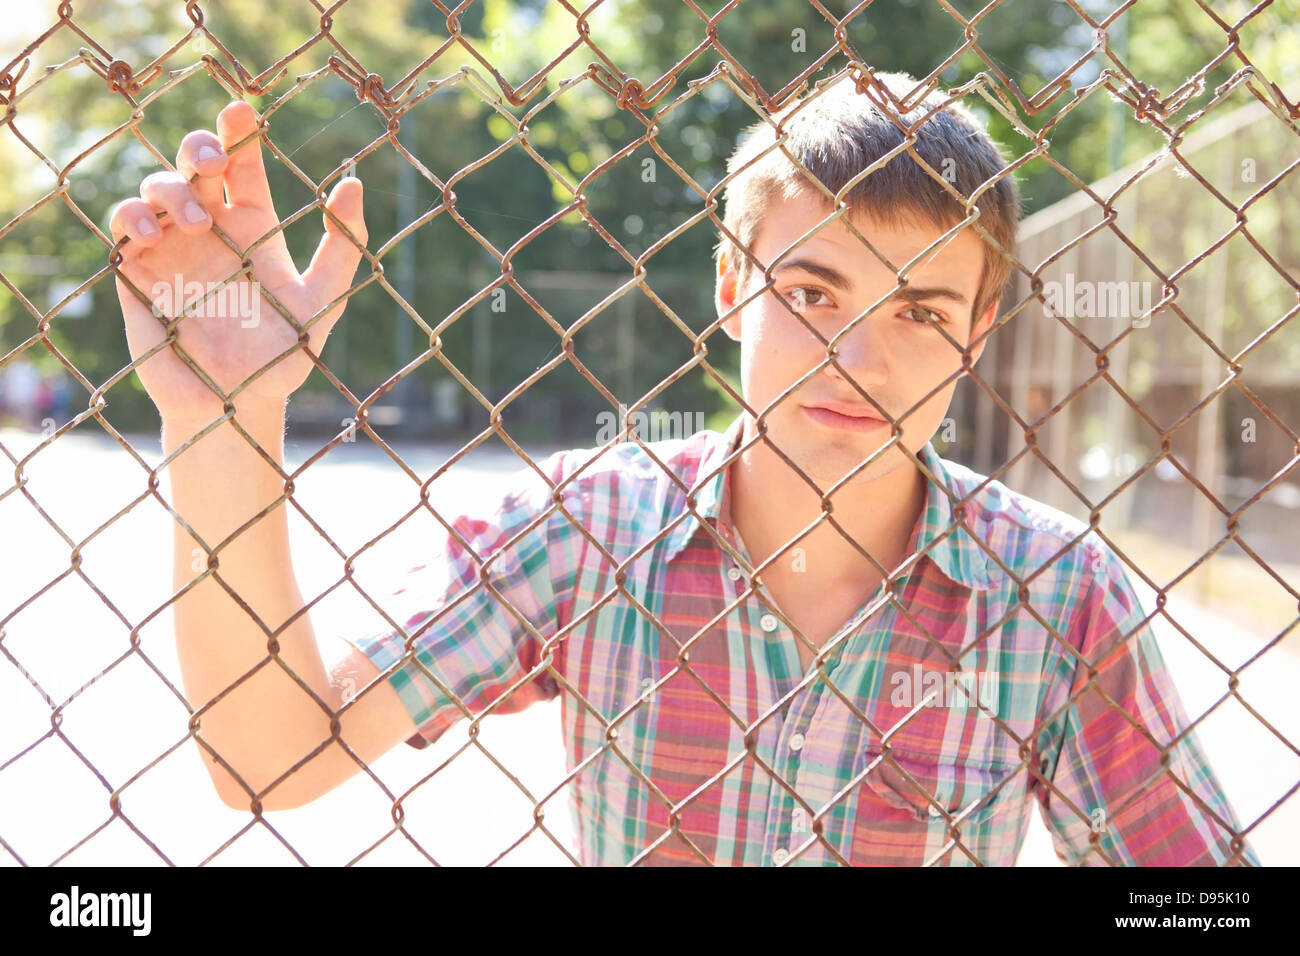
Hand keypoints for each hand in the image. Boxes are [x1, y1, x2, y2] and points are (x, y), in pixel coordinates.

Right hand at [109, 100, 366, 427]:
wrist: (238, 405)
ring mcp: (170, 247)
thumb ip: (341, 244)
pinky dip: (132, 218)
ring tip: (198, 224)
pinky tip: (152, 233)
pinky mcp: (137, 272)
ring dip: (171, 190)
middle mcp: (209, 229)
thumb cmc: (284, 356)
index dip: (240, 133)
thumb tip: (354, 184)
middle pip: (193, 164)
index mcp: (252, 227)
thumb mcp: (322, 299)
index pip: (243, 165)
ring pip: (157, 188)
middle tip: (214, 161)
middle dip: (198, 147)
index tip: (243, 112)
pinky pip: (124, 227)